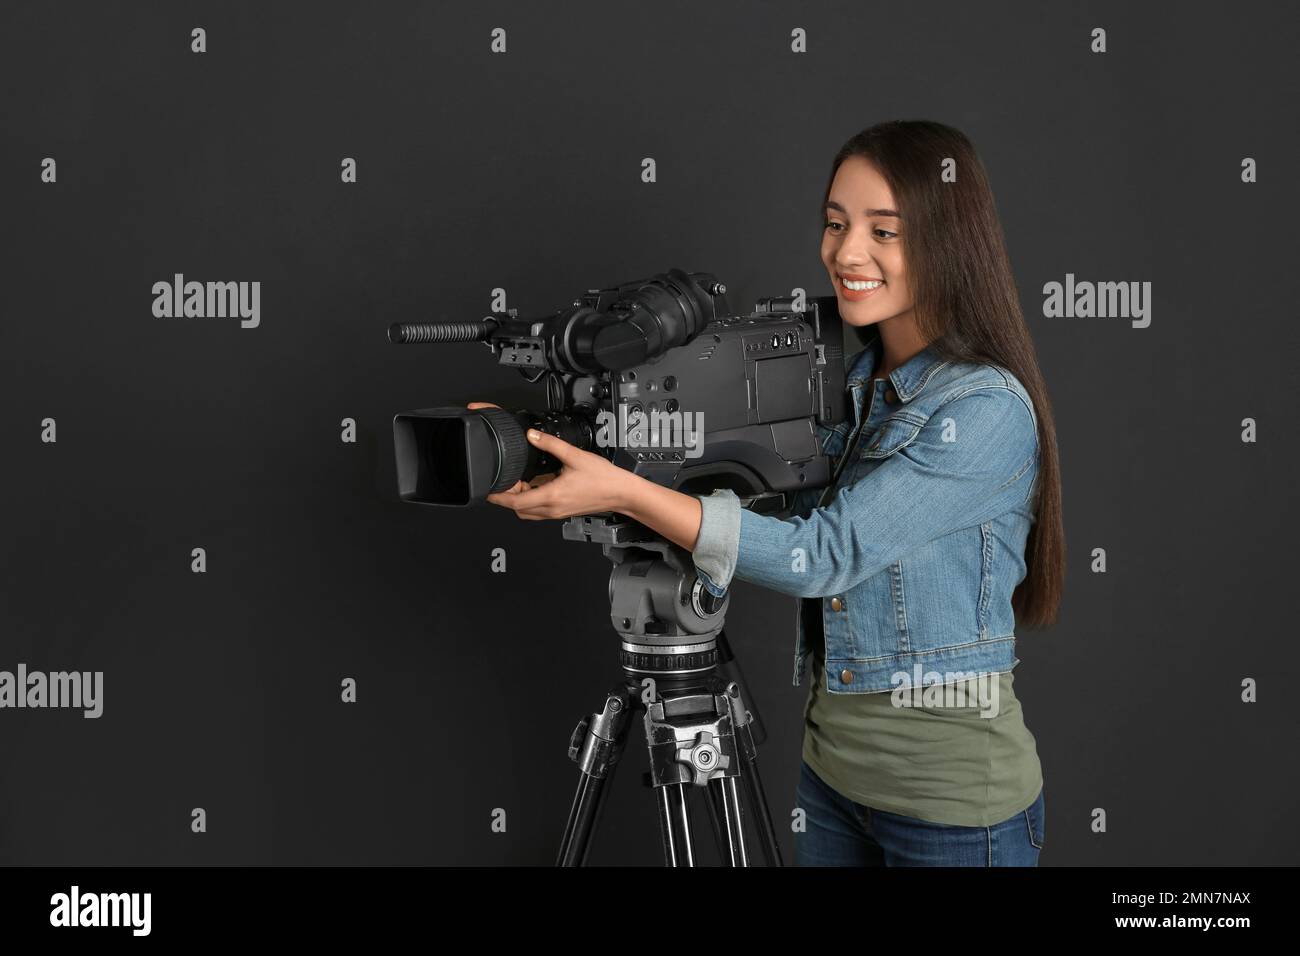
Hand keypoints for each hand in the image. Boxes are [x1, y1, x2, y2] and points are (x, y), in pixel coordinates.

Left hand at [467, 402, 630, 519]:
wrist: (621, 493)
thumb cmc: (603, 479)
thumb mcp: (574, 456)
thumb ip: (550, 444)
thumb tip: (532, 435)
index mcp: (551, 496)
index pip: (515, 503)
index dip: (498, 497)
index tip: (489, 489)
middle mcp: (551, 509)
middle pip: (518, 510)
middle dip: (507, 497)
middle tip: (504, 481)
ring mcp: (557, 513)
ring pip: (528, 512)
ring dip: (519, 500)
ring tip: (519, 482)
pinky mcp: (562, 511)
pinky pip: (539, 510)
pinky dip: (532, 500)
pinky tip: (536, 485)